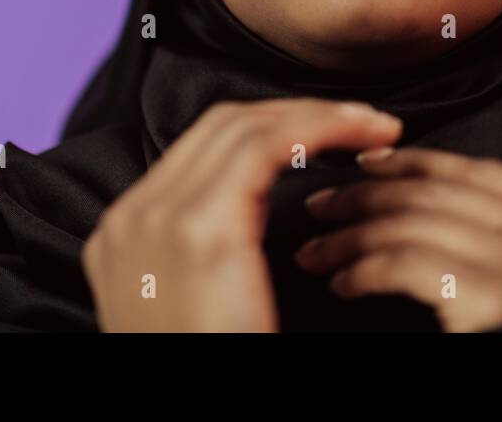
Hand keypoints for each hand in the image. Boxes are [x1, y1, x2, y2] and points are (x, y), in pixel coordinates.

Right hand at [81, 98, 402, 331]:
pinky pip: (266, 147)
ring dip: (319, 114)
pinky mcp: (201, 230)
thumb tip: (258, 203)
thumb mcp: (195, 300)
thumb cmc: (213, 360)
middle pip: (219, 126)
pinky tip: (359, 135)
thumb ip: (210, 246)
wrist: (191, 418)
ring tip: (374, 126)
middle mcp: (131, 216)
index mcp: (126, 232)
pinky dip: (319, 128)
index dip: (272, 127)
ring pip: (243, 124)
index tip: (329, 133)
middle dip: (298, 111)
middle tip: (364, 120)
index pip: (202, 148)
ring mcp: (158, 218)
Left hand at [294, 146, 501, 331]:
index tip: (369, 163)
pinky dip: (362, 269)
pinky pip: (404, 265)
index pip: (479, 173)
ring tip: (316, 250)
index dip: (415, 161)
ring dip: (350, 235)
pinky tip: (343, 282)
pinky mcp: (489, 303)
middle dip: (367, 193)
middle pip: (437, 191)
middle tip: (323, 203)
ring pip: (410, 223)